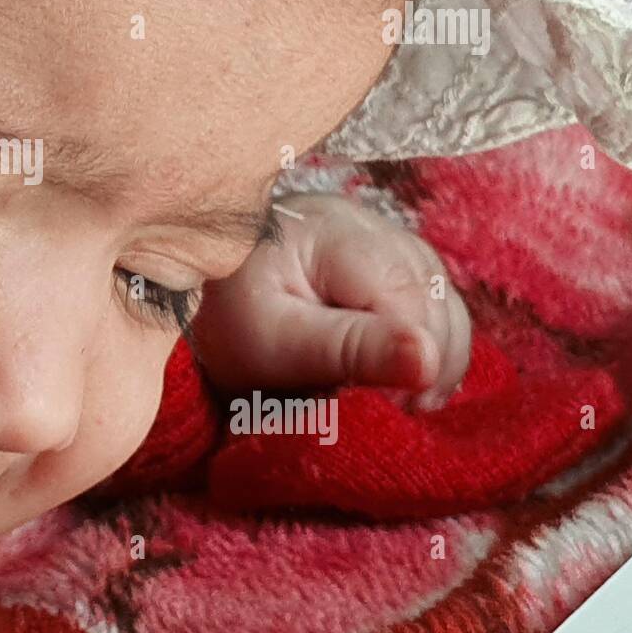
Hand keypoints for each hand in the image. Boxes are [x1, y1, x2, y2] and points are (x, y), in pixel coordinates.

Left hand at [192, 192, 471, 408]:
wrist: (192, 290)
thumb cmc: (227, 317)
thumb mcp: (275, 342)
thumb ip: (349, 349)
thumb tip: (428, 360)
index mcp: (333, 234)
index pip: (408, 298)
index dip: (419, 357)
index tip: (399, 407)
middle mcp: (365, 224)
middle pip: (433, 294)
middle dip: (428, 357)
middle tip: (399, 408)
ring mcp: (377, 236)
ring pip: (439, 296)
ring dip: (433, 352)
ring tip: (404, 398)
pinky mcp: (381, 258)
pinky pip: (428, 298)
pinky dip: (423, 340)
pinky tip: (406, 374)